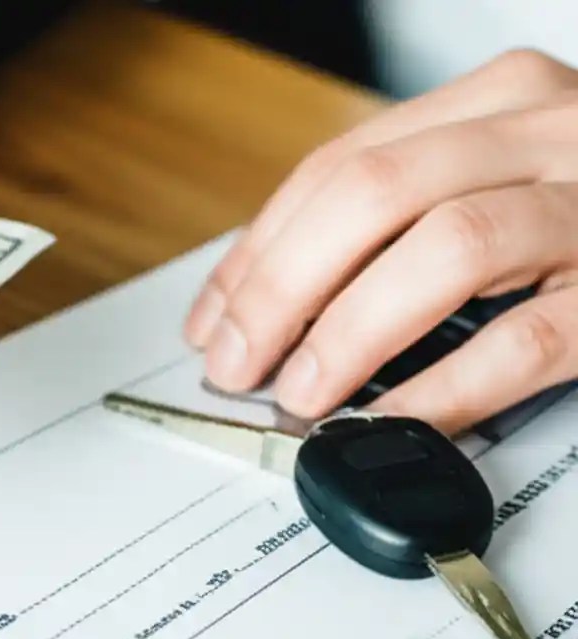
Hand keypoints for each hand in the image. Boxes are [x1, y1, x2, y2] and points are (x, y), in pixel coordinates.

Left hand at [183, 50, 577, 434]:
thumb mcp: (500, 176)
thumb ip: (404, 214)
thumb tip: (265, 301)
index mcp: (497, 101)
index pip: (339, 167)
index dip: (258, 250)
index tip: (212, 319)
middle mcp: (548, 131)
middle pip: (372, 195)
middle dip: (280, 289)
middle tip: (236, 363)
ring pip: (445, 250)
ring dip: (350, 332)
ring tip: (300, 394)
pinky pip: (530, 337)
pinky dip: (447, 386)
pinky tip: (394, 420)